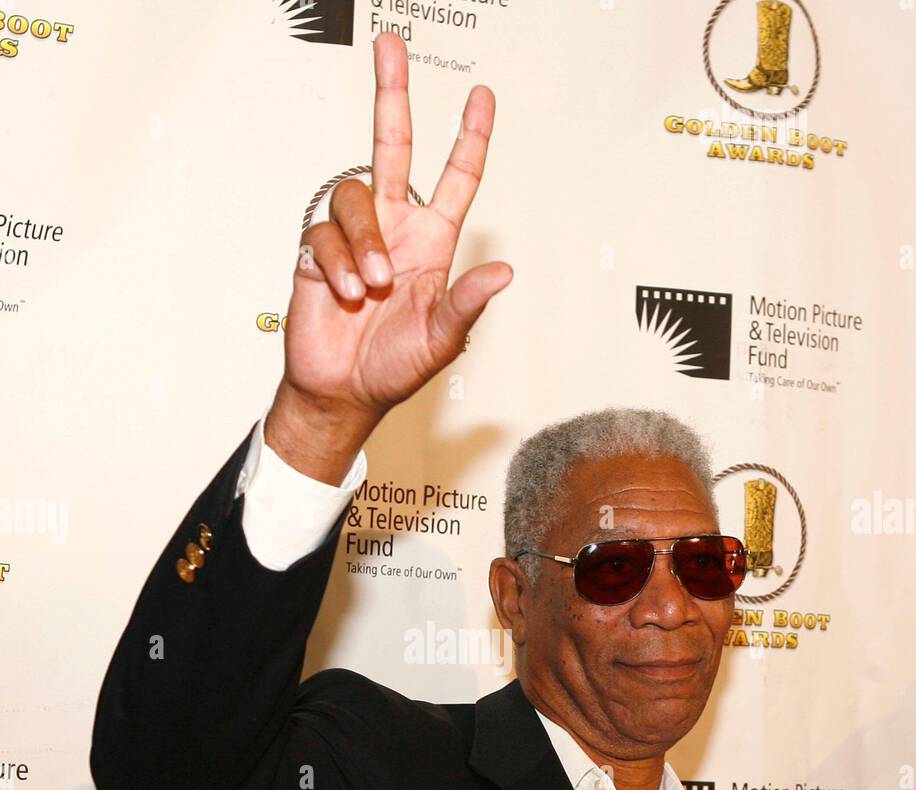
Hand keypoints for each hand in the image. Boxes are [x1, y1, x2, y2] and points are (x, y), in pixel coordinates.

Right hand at [267, 32, 511, 463]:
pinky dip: (337, 265)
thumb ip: (467, 303)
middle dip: (392, 95)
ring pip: (354, 195)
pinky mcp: (316, 253)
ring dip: (365, 241)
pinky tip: (345, 294)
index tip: (481, 98)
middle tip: (390, 48)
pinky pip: (324, 236)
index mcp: (431, 243)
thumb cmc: (393, 367)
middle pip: (392, 145)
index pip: (455, 179)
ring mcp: (354, 239)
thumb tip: (503, 273)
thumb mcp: (442, 338)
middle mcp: (393, 229)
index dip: (469, 139)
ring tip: (372, 285)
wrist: (342, 392)